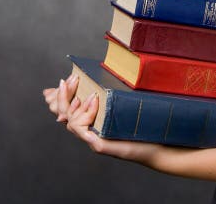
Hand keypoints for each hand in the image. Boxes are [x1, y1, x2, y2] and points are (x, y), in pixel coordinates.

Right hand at [42, 76, 167, 165]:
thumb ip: (108, 90)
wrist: (158, 143)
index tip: (65, 79)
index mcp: (90, 118)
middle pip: (61, 113)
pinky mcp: (99, 145)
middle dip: (62, 95)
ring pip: (70, 122)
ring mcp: (92, 138)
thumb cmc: (141, 122)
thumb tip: (100, 71)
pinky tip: (94, 102)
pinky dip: (84, 115)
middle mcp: (88, 129)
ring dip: (75, 104)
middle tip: (71, 80)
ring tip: (91, 94)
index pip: (62, 108)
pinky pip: (82, 130)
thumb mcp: (122, 101)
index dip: (57, 95)